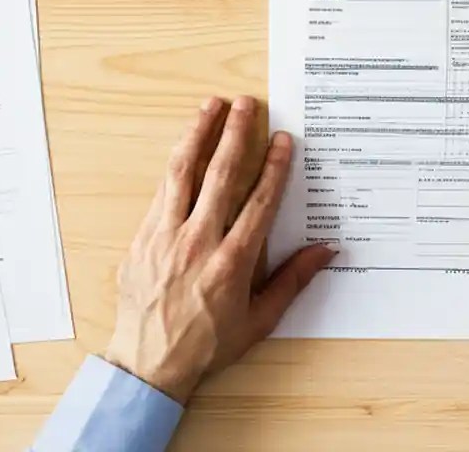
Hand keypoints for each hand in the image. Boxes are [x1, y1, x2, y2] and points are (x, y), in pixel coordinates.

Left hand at [104, 96, 333, 403]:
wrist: (149, 363)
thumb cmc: (207, 345)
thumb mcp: (260, 319)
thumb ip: (293, 280)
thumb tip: (327, 250)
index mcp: (232, 262)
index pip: (259, 202)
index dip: (274, 167)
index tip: (283, 140)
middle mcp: (198, 242)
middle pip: (220, 176)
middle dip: (236, 135)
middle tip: (247, 105)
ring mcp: (165, 237)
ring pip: (183, 173)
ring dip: (198, 135)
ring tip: (210, 107)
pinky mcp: (142, 238)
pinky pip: (161, 192)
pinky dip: (175, 164)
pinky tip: (185, 146)